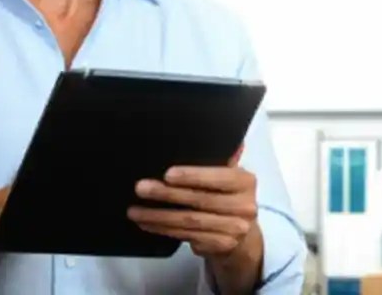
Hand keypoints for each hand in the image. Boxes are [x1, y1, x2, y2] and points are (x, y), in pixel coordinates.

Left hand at [129, 147, 263, 292]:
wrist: (243, 235)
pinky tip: (147, 223)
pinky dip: (163, 229)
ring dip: (158, 216)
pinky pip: (186, 235)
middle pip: (200, 200)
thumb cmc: (229, 197)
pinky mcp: (220, 245)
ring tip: (135, 210)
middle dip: (167, 194)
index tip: (168, 174)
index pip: (219, 177)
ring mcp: (233, 229)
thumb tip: (221, 134)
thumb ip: (223, 158)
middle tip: (142, 188)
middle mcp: (244, 206)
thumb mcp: (230, 176)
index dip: (193, 176)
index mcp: (246, 182)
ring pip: (189, 221)